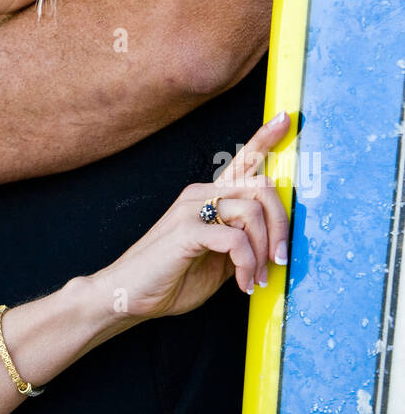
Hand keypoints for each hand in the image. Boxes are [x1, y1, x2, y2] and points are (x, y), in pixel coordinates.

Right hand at [102, 111, 291, 324]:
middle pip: (260, 186)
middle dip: (281, 224)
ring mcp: (191, 209)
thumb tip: (274, 246)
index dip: (264, 138)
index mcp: (207, 197)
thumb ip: (241, 244)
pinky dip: (248, 264)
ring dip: (264, 251)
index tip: (284, 118)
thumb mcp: (217, 259)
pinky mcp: (186, 229)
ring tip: (258, 278)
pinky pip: (235, 239)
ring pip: (252, 211)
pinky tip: (243, 282)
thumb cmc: (171, 279)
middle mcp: (200, 194)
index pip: (241, 160)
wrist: (127, 295)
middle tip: (280, 259)